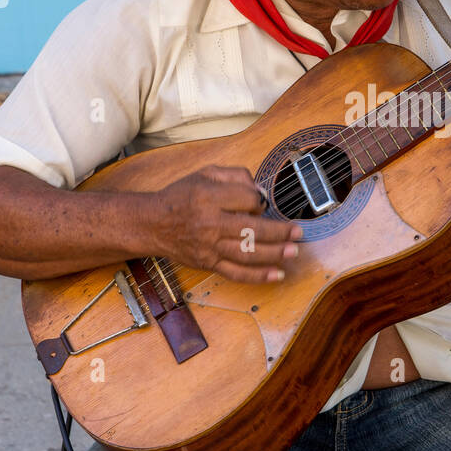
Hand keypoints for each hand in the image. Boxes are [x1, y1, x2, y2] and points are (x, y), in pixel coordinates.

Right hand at [149, 164, 302, 283]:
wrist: (152, 224)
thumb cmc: (180, 197)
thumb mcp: (205, 174)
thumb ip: (235, 177)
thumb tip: (261, 192)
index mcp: (209, 198)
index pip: (247, 200)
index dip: (259, 201)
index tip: (260, 202)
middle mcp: (210, 224)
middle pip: (252, 230)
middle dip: (279, 232)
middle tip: (298, 232)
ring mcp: (209, 247)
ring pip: (248, 253)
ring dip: (275, 254)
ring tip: (293, 251)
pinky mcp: (208, 263)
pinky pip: (237, 273)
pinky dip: (259, 276)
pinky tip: (277, 274)